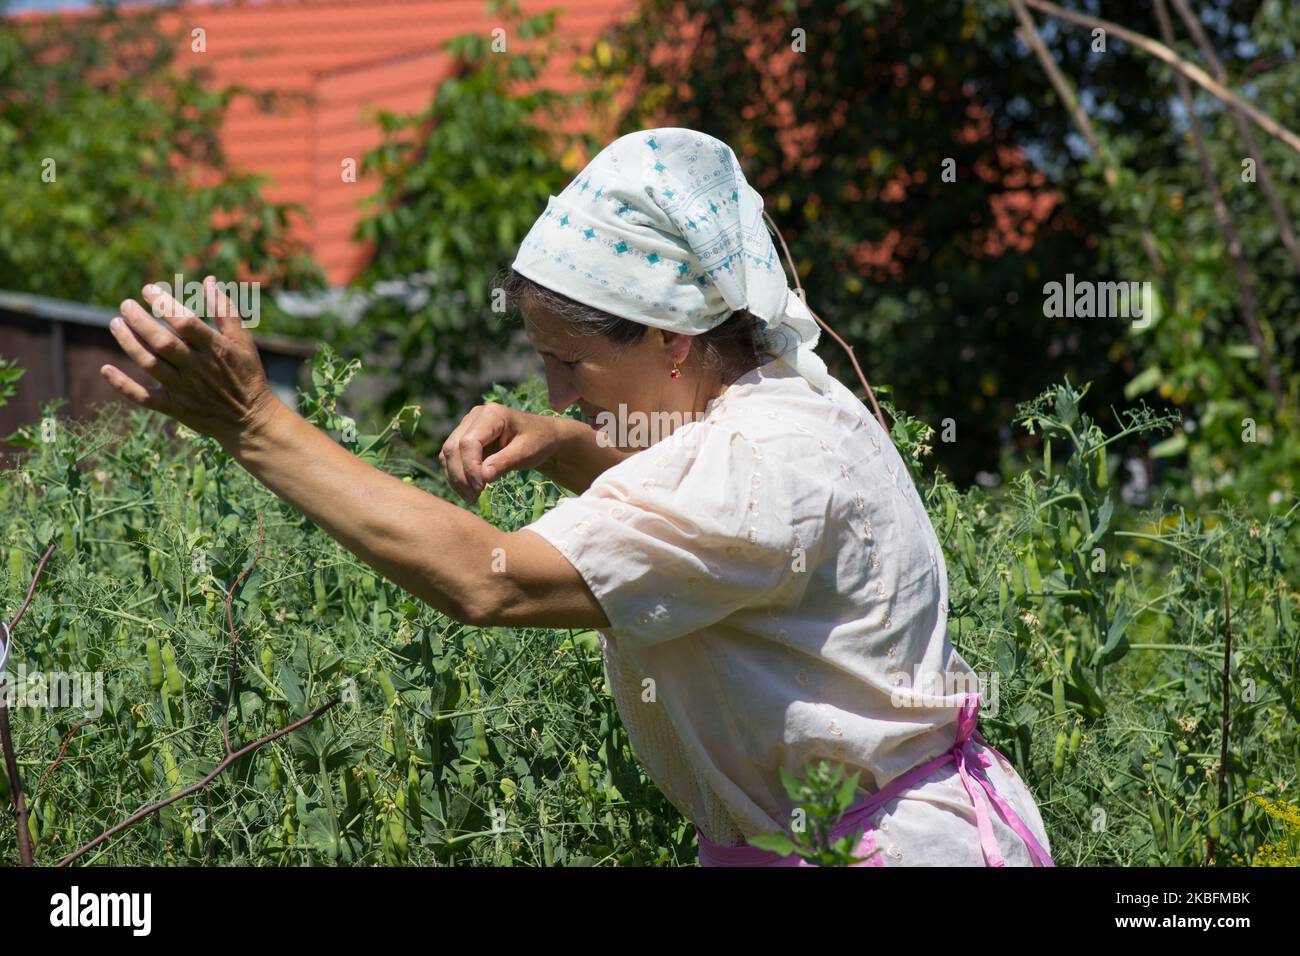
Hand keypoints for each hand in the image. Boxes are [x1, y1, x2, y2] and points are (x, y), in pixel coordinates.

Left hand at [100, 276, 282, 446]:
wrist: (250, 420)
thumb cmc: (246, 373)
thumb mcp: (243, 340)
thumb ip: (225, 310)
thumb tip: (209, 280)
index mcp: (215, 349)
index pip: (185, 322)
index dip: (164, 304)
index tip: (148, 289)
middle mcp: (197, 368)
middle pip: (162, 342)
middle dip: (140, 321)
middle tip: (125, 305)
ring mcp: (184, 389)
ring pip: (150, 364)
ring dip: (129, 343)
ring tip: (115, 323)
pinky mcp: (174, 407)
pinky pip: (144, 397)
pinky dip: (123, 385)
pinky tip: (106, 369)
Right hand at [439, 403, 561, 503]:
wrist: (542, 437)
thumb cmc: (538, 441)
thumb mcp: (526, 452)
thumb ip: (505, 462)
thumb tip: (483, 477)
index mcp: (492, 414)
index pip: (469, 442)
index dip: (470, 467)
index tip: (481, 488)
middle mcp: (474, 416)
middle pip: (453, 447)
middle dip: (461, 476)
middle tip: (474, 498)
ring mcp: (467, 426)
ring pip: (447, 454)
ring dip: (456, 479)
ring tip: (472, 498)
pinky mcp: (463, 438)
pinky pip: (451, 459)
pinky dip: (457, 476)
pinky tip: (469, 491)